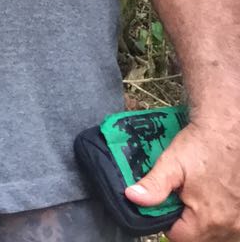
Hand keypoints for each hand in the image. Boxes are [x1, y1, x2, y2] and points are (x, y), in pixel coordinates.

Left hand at [125, 116, 239, 240]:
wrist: (228, 131)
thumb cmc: (201, 146)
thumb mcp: (171, 164)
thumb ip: (153, 186)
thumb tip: (132, 197)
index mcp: (209, 219)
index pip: (180, 237)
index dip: (166, 222)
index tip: (164, 204)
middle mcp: (231, 226)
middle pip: (199, 236)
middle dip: (186, 221)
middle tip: (180, 197)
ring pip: (216, 232)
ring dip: (203, 220)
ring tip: (196, 195)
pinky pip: (230, 224)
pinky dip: (219, 216)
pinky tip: (212, 196)